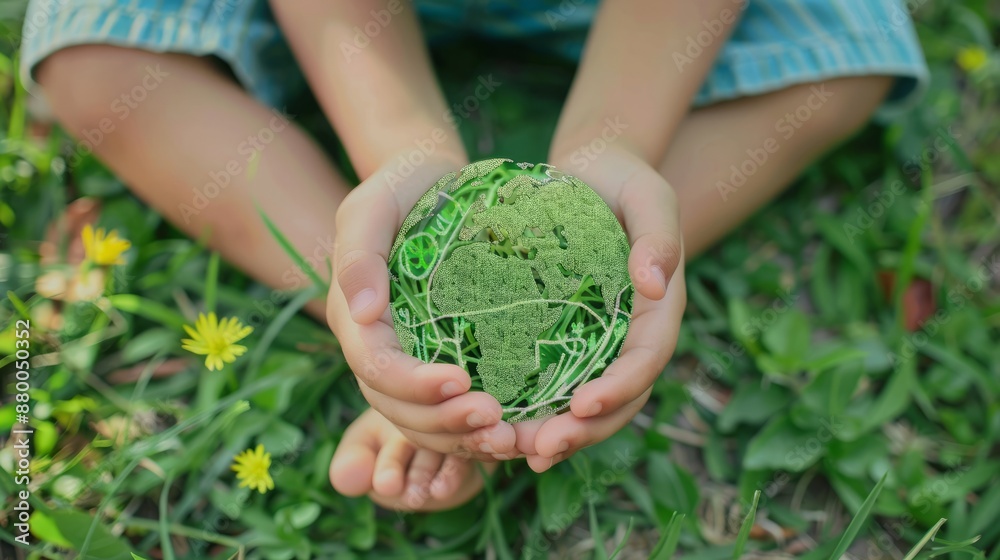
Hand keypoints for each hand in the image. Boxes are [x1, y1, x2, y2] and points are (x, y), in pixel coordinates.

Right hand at [328, 153, 516, 461]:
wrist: (437, 185)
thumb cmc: (406, 186)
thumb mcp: (375, 203)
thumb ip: (360, 252)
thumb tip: (361, 312)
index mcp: (354, 318)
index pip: (376, 367)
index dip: (414, 385)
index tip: (462, 380)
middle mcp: (377, 349)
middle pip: (397, 408)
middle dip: (443, 423)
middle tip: (496, 420)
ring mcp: (408, 362)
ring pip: (422, 423)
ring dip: (461, 439)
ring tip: (509, 438)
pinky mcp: (439, 364)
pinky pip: (449, 413)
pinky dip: (474, 433)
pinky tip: (513, 433)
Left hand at [508, 145, 686, 470]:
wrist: (591, 175)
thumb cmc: (622, 181)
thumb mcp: (647, 195)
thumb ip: (659, 236)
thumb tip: (654, 286)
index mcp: (657, 311)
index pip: (644, 362)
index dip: (618, 390)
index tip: (581, 406)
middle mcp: (631, 339)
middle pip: (617, 402)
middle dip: (581, 432)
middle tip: (537, 448)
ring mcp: (599, 345)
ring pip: (584, 408)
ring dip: (552, 436)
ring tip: (510, 451)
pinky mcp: (566, 343)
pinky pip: (552, 388)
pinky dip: (530, 412)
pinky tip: (494, 428)